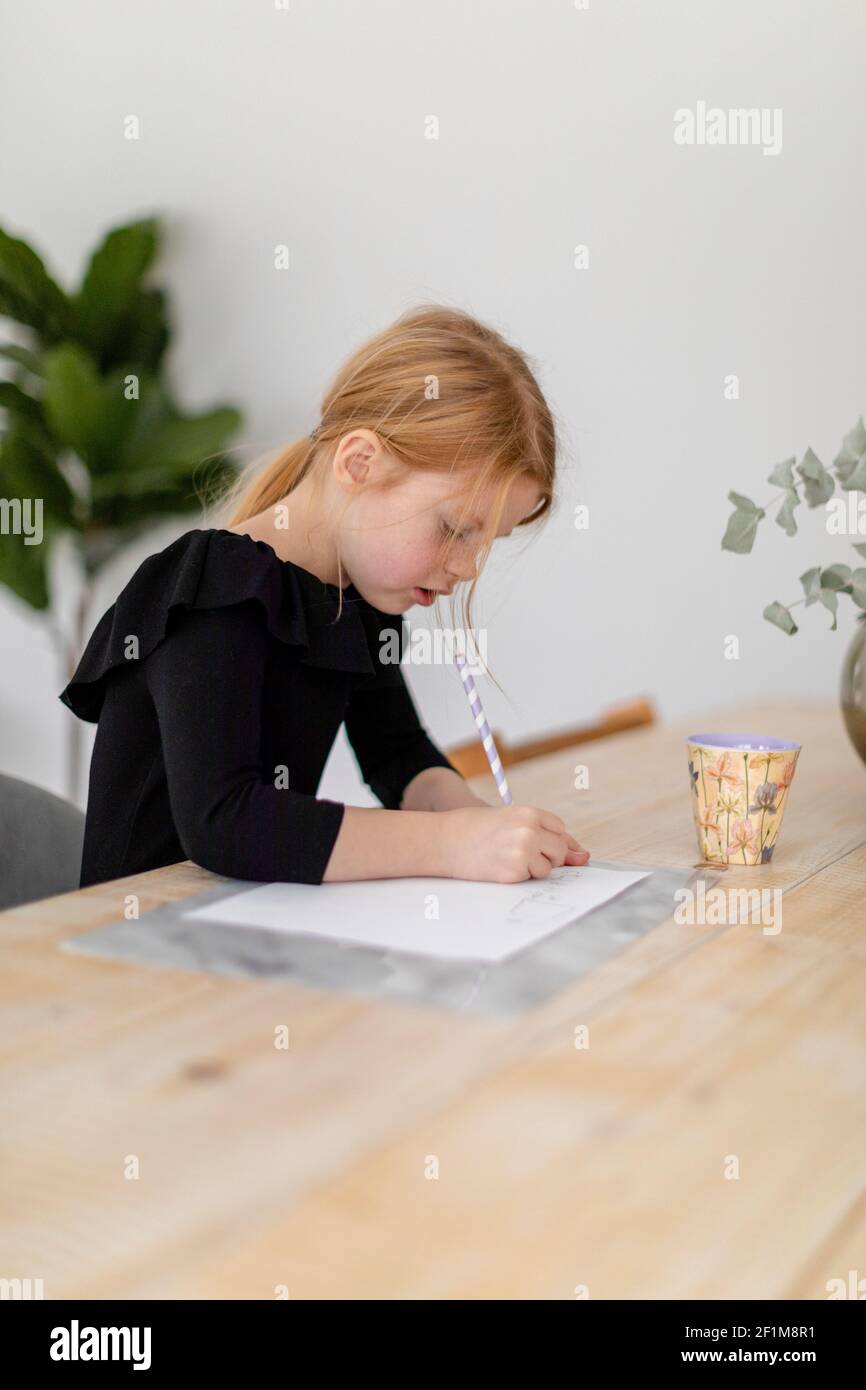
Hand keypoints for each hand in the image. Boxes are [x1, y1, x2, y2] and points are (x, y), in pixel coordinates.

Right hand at [440, 804, 590, 882]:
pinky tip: (501, 866)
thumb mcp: (509, 820)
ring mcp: (523, 852)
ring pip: (549, 867)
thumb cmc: (474, 828)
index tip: (534, 841)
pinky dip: (521, 877)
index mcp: (529, 813)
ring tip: (506, 857)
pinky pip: (532, 878)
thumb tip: (584, 856)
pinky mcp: (514, 872)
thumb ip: (546, 834)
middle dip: (546, 855)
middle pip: (560, 849)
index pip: (560, 829)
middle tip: (518, 851)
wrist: (443, 841)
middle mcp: (530, 831)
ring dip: (533, 867)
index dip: (548, 838)